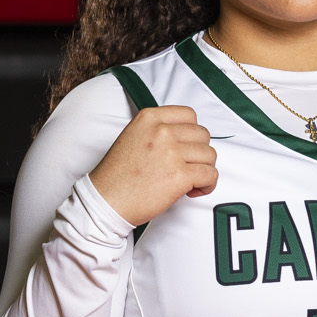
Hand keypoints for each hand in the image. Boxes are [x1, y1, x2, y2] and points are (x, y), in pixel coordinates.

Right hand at [87, 105, 217, 225]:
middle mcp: (161, 131)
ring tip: (189, 180)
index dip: (191, 133)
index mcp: (149, 118)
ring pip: (210, 155)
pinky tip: (192, 190)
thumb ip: (157, 131)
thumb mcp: (132, 138)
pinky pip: (211, 175)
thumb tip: (185, 138)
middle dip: (199, 152)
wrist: (104, 202)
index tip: (185, 146)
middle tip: (186, 166)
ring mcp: (171, 152)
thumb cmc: (116, 176)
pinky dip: (207, 185)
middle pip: (202, 135)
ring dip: (204, 169)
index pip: (189, 115)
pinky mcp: (180, 175)